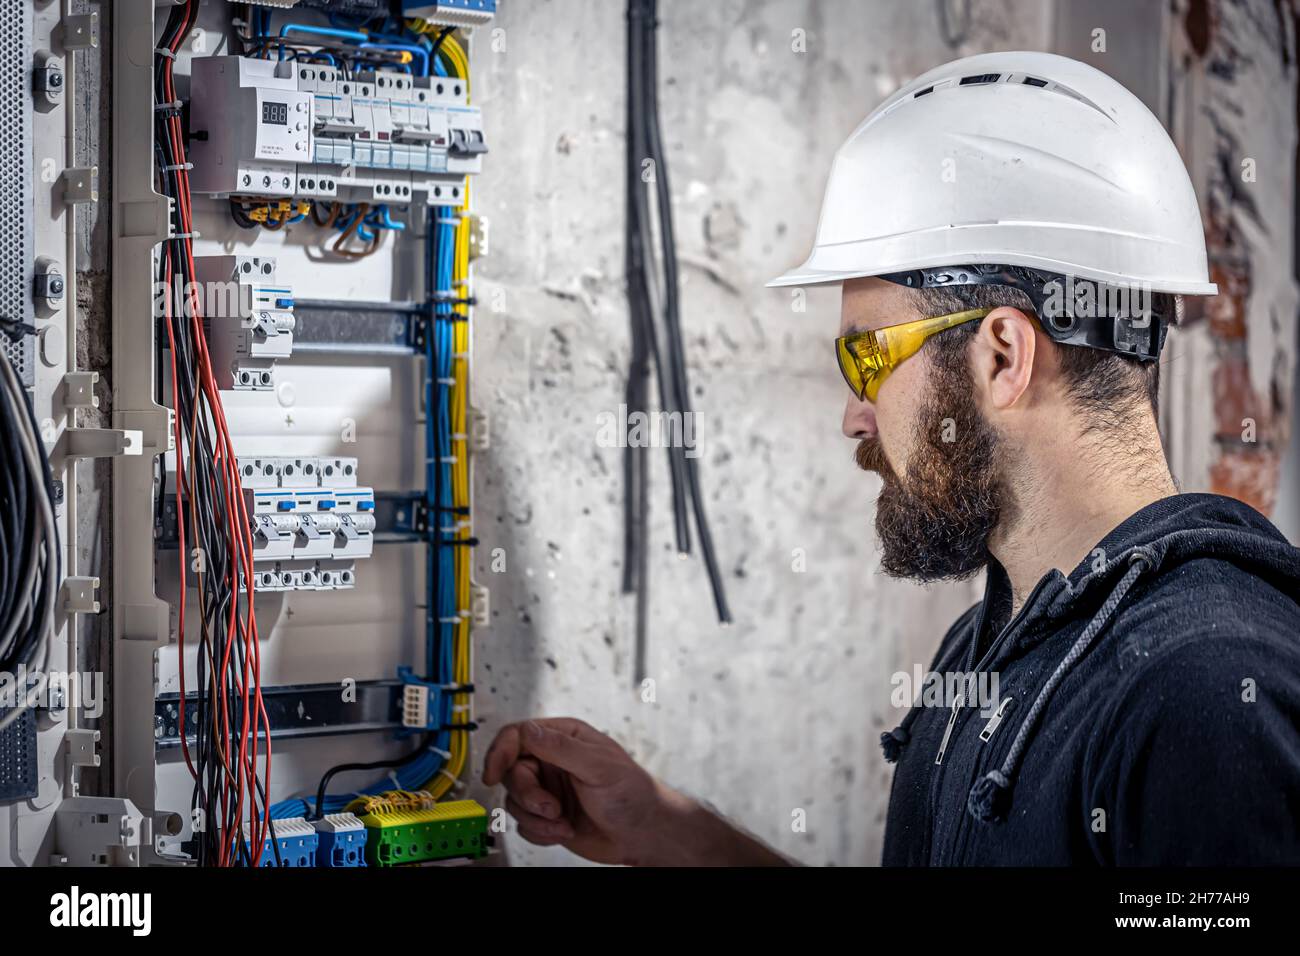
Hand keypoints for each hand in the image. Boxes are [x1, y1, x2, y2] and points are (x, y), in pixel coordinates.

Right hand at [481, 717, 685, 864]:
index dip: (501, 752)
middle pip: (512, 771)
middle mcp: (552, 762)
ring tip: (563, 822)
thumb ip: (561, 747)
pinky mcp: (547, 817)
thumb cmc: (632, 794)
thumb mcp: (598, 765)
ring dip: (536, 818)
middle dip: (528, 794)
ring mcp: (548, 790)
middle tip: (549, 807)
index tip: (493, 773)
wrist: (643, 835)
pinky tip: (565, 830)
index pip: (518, 735)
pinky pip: (523, 824)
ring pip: (514, 800)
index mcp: (564, 738)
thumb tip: (529, 730)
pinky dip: (541, 832)